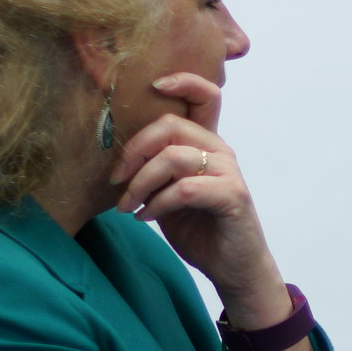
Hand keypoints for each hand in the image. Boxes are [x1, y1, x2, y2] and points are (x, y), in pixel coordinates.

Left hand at [108, 73, 290, 322]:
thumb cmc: (202, 229)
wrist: (234, 268)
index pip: (205, 96)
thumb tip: (119, 159)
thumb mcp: (170, 193)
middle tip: (118, 179)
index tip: (154, 85)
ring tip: (128, 206)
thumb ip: (156, 170)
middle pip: (173, 126)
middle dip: (135, 150)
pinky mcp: (232, 196)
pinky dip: (158, 203)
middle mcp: (221, 151)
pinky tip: (146, 218)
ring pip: (173, 158)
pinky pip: (185, 188)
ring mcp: (229, 173)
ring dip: (141, 183)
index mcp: (208, 144)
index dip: (183, 82)